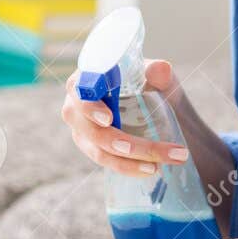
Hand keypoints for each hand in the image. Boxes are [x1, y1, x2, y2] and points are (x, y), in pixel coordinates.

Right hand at [62, 59, 190, 179]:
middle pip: (92, 129)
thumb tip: (161, 69)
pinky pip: (106, 161)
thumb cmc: (147, 83)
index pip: (79, 90)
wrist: (152, 102)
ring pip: (99, 151)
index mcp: (86, 78)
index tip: (109, 118)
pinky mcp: (91, 147)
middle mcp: (76, 105)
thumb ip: (159, 72)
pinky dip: (128, 167)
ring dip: (129, 162)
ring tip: (157, 166)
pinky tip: (150, 169)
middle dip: (124, 143)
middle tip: (153, 152)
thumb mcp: (156, 76)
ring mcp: (82, 129)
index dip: (90, 106)